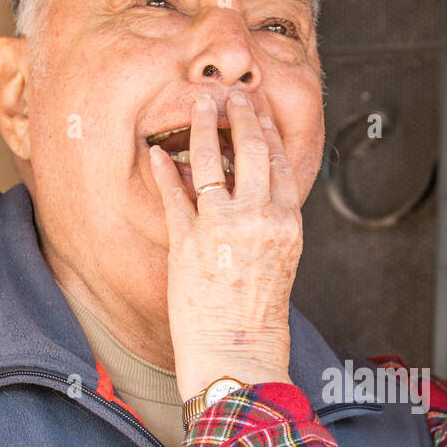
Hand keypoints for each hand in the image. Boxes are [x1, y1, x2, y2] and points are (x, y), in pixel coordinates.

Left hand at [149, 89, 301, 401]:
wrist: (238, 352)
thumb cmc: (258, 318)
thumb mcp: (281, 263)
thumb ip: (272, 227)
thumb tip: (258, 200)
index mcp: (287, 224)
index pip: (281, 164)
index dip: (269, 131)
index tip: (260, 111)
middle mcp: (259, 218)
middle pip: (253, 150)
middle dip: (242, 116)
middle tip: (231, 94)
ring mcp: (223, 227)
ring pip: (215, 161)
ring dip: (204, 127)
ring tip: (197, 103)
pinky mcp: (189, 240)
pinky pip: (175, 193)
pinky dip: (166, 168)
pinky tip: (159, 152)